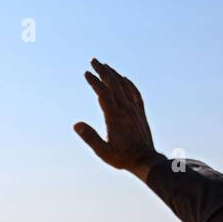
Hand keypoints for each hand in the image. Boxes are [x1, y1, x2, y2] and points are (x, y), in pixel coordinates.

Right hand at [74, 59, 166, 180]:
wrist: (145, 160)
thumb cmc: (123, 158)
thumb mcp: (103, 152)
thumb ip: (90, 137)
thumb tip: (76, 124)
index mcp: (115, 117)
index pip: (103, 93)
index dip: (94, 82)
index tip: (86, 73)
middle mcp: (126, 110)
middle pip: (114, 84)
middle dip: (103, 71)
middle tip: (94, 61)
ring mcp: (135, 110)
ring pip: (125, 86)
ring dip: (114, 74)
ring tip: (105, 66)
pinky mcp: (141, 112)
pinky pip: (135, 93)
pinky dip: (129, 83)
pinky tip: (124, 79)